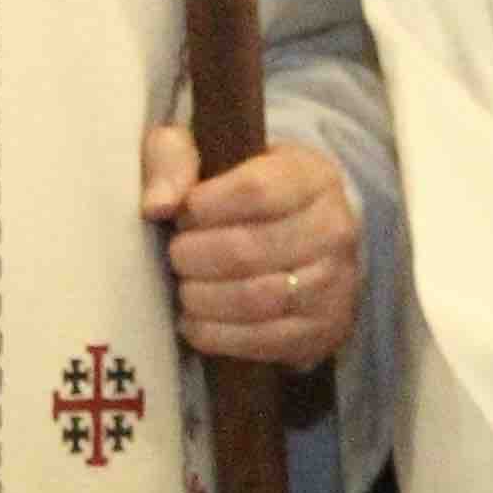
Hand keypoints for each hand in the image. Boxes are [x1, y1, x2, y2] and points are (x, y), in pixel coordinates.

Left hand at [140, 126, 360, 368]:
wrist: (302, 235)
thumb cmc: (244, 190)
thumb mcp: (208, 151)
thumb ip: (173, 157)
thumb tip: (157, 205)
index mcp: (311, 176)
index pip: (255, 191)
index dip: (204, 207)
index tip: (183, 213)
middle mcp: (334, 229)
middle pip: (248, 250)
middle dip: (194, 257)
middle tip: (177, 256)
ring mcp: (335, 283)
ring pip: (256, 299)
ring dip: (202, 298)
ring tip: (184, 288)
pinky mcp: (325, 328)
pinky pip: (264, 341)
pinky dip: (216, 336)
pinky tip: (194, 322)